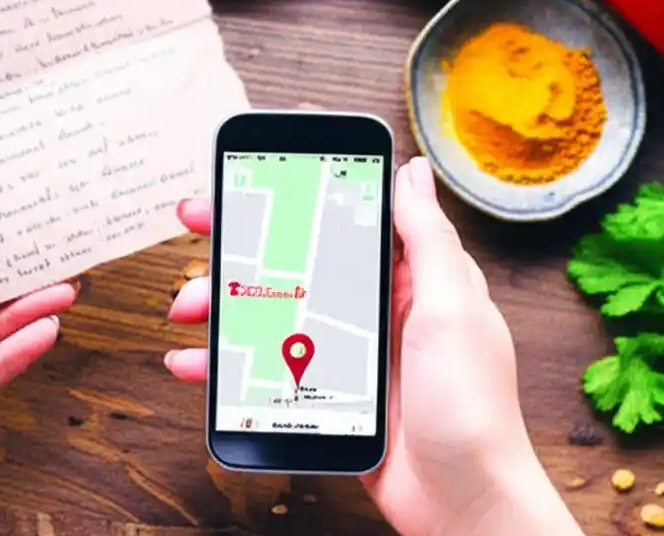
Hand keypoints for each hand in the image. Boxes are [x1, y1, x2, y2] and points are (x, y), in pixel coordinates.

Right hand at [164, 157, 581, 535]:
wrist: (464, 504)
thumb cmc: (474, 407)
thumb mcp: (452, 306)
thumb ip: (427, 238)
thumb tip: (412, 172)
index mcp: (413, 279)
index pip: (351, 215)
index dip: (304, 186)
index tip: (261, 162)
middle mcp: (378, 310)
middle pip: (299, 260)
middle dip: (244, 240)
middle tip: (199, 219)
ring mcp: (349, 355)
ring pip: (273, 312)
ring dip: (225, 303)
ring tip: (189, 304)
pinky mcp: (328, 398)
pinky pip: (267, 371)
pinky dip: (226, 367)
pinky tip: (195, 363)